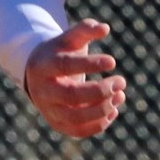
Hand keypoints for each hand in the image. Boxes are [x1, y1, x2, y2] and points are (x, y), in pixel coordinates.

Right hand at [23, 19, 127, 138]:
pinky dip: (98, 124)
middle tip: (121, 81)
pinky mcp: (56, 123)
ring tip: (120, 96)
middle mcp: (44, 91)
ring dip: (102, 109)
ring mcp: (48, 109)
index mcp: (45, 66)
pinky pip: (77, 131)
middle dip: (100, 91)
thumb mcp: (69, 39)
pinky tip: (113, 110)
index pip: (66, 66)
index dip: (90, 64)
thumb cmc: (60, 52)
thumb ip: (85, 29)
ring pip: (75, 118)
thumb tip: (104, 28)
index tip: (113, 61)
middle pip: (71, 95)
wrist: (38, 73)